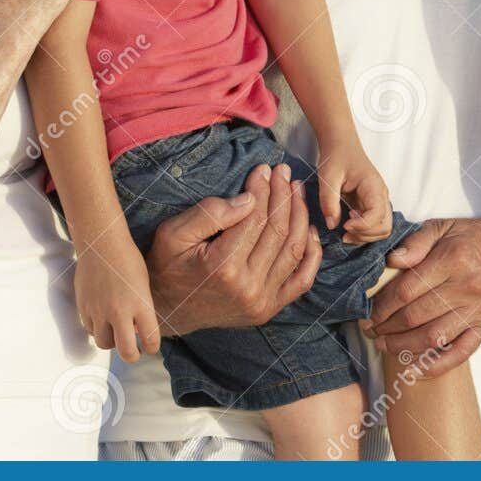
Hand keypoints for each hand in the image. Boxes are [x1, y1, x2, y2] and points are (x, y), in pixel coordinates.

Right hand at [75, 238, 160, 362]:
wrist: (102, 244)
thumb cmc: (128, 260)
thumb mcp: (143, 284)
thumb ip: (141, 308)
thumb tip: (138, 329)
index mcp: (140, 304)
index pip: (150, 338)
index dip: (151, 347)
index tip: (151, 347)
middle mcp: (119, 311)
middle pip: (125, 351)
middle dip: (132, 356)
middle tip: (134, 352)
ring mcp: (99, 311)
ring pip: (104, 343)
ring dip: (112, 342)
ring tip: (117, 333)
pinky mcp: (84, 308)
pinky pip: (90, 330)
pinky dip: (97, 330)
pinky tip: (103, 320)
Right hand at [146, 162, 320, 335]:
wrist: (168, 311)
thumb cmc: (167, 267)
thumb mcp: (173, 234)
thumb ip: (210, 213)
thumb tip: (249, 198)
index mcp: (223, 267)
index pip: (255, 218)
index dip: (263, 189)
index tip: (263, 169)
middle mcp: (248, 287)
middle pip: (278, 231)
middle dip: (283, 195)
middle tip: (283, 172)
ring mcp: (262, 302)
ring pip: (294, 250)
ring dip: (300, 215)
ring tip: (296, 190)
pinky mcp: (269, 309)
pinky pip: (302, 280)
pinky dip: (312, 254)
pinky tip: (310, 230)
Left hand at [317, 138, 392, 243]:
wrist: (341, 145)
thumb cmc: (337, 156)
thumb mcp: (328, 176)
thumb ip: (329, 201)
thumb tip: (332, 224)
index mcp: (373, 186)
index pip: (378, 215)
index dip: (362, 226)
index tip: (344, 225)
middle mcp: (381, 196)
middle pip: (385, 227)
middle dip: (365, 234)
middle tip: (344, 231)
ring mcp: (378, 201)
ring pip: (382, 229)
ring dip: (365, 236)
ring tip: (345, 230)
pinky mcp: (372, 205)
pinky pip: (374, 225)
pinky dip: (363, 232)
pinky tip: (347, 226)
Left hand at [364, 214, 480, 376]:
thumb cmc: (475, 238)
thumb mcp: (444, 227)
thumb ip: (416, 241)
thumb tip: (392, 261)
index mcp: (452, 259)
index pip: (406, 290)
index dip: (381, 305)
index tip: (367, 312)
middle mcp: (466, 287)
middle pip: (415, 316)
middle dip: (385, 327)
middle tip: (370, 330)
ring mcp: (478, 310)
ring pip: (432, 337)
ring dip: (402, 346)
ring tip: (384, 345)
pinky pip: (460, 353)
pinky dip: (436, 365)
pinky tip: (414, 370)